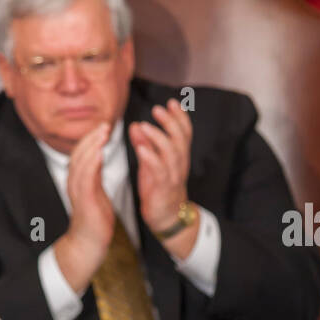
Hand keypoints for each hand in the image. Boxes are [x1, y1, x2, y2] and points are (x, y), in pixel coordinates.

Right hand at [53, 122, 115, 294]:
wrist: (89, 244)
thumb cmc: (95, 220)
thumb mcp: (96, 192)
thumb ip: (95, 174)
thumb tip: (98, 157)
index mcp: (79, 181)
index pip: (82, 154)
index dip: (91, 138)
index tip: (104, 126)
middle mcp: (75, 184)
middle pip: (79, 154)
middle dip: (91, 137)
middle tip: (105, 123)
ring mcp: (78, 192)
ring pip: (81, 163)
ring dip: (92, 146)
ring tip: (103, 133)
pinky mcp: (84, 201)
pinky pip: (86, 179)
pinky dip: (91, 164)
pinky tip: (99, 153)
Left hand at [130, 99, 193, 239]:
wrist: (166, 217)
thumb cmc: (159, 188)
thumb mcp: (151, 163)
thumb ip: (145, 144)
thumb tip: (135, 126)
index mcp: (178, 156)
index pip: (184, 132)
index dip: (180, 117)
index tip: (172, 102)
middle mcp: (179, 163)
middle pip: (179, 138)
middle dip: (170, 122)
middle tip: (158, 109)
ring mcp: (173, 175)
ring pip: (171, 152)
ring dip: (158, 137)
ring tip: (144, 126)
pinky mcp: (164, 187)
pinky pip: (160, 171)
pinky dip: (151, 158)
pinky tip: (141, 149)